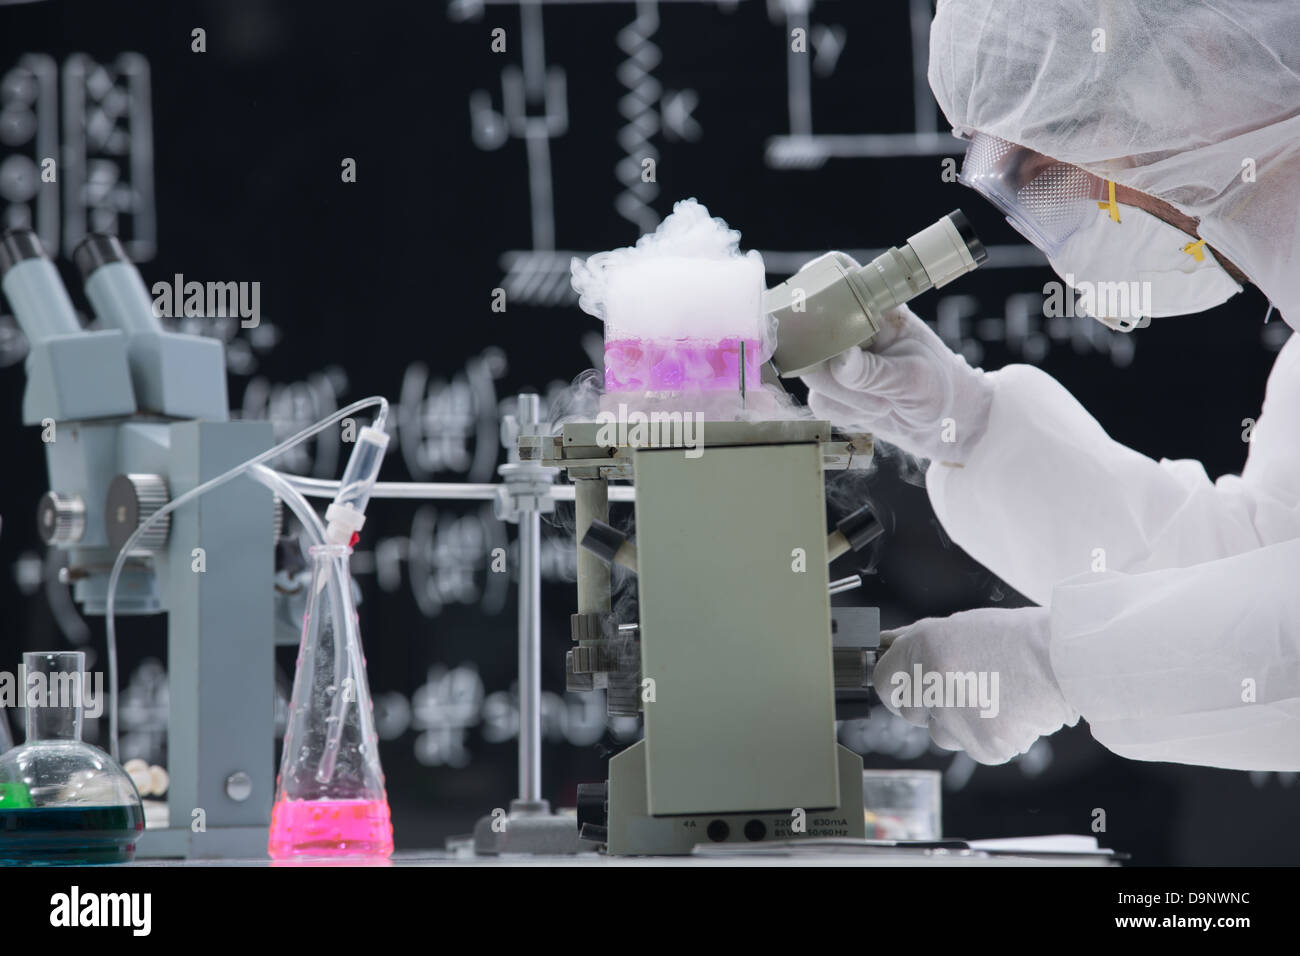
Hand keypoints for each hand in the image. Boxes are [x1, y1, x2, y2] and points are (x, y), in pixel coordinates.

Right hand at [800, 304, 992, 462]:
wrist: (938, 422)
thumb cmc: (936, 386)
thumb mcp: (913, 377)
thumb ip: (874, 371)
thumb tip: (839, 361)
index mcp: (876, 308)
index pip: (837, 277)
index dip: (817, 285)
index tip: (813, 311)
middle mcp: (850, 328)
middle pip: (809, 333)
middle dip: (830, 370)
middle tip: (860, 384)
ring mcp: (837, 358)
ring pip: (813, 374)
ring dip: (844, 398)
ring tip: (882, 402)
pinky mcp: (831, 388)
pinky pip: (819, 400)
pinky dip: (844, 412)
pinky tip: (870, 410)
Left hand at [874, 606, 1078, 764]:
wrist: (1068, 659)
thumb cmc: (1016, 638)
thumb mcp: (960, 625)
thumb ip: (918, 639)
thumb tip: (885, 643)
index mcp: (924, 647)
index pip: (882, 682)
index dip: (896, 684)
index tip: (910, 685)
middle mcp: (934, 683)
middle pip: (908, 712)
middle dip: (928, 704)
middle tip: (963, 687)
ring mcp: (959, 719)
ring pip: (941, 734)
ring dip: (958, 723)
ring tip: (992, 696)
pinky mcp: (985, 746)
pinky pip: (974, 748)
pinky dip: (988, 735)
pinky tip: (1009, 712)